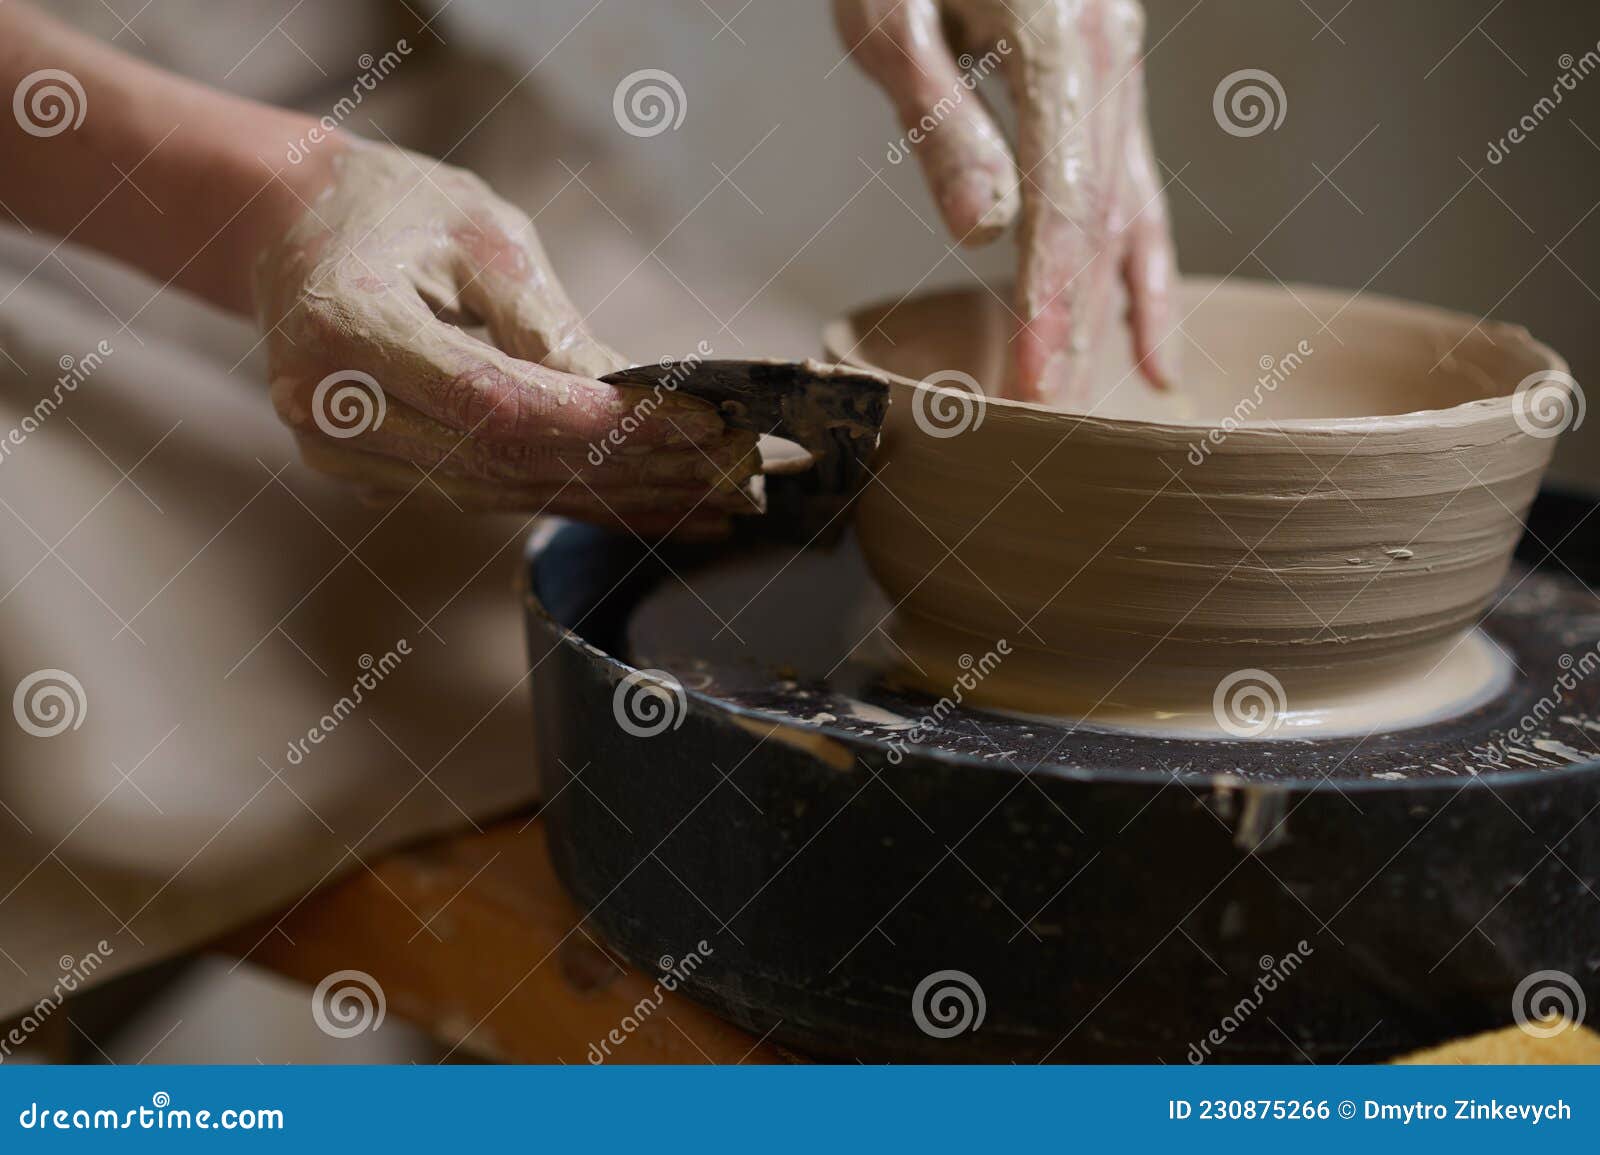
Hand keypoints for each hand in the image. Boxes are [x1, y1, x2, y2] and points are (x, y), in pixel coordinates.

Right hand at [255, 143, 758, 538]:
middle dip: (634, 471)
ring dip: (619, 501)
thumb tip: (627, 396)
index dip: (600, 425)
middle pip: (507, 462)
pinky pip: (493, 495)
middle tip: (736, 473)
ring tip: (716, 498)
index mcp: (347, 328)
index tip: (696, 422)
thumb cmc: (392, 209)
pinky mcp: (377, 478)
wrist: (293, 231)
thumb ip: (545, 318)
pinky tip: (657, 509)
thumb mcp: (478, 230)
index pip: (494, 402)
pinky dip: (578, 502)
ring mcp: (346, 457)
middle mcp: (332, 411)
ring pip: (506, 493)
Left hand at [835, 0, 1176, 404]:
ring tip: (1102, 390)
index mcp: (1062, 44)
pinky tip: (1149, 331)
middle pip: (1105, 218)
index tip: (1036, 388)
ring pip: (1129, 205)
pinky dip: (1140, 261)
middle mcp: (1110, 55)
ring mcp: (1118, 63)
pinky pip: (1133, 181)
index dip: (1053, 304)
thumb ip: (944, 125)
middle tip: (1048, 418)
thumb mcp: (893, 18)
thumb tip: (986, 231)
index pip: (1066, 205)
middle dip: (1077, 325)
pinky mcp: (1105, 72)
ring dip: (1111, 305)